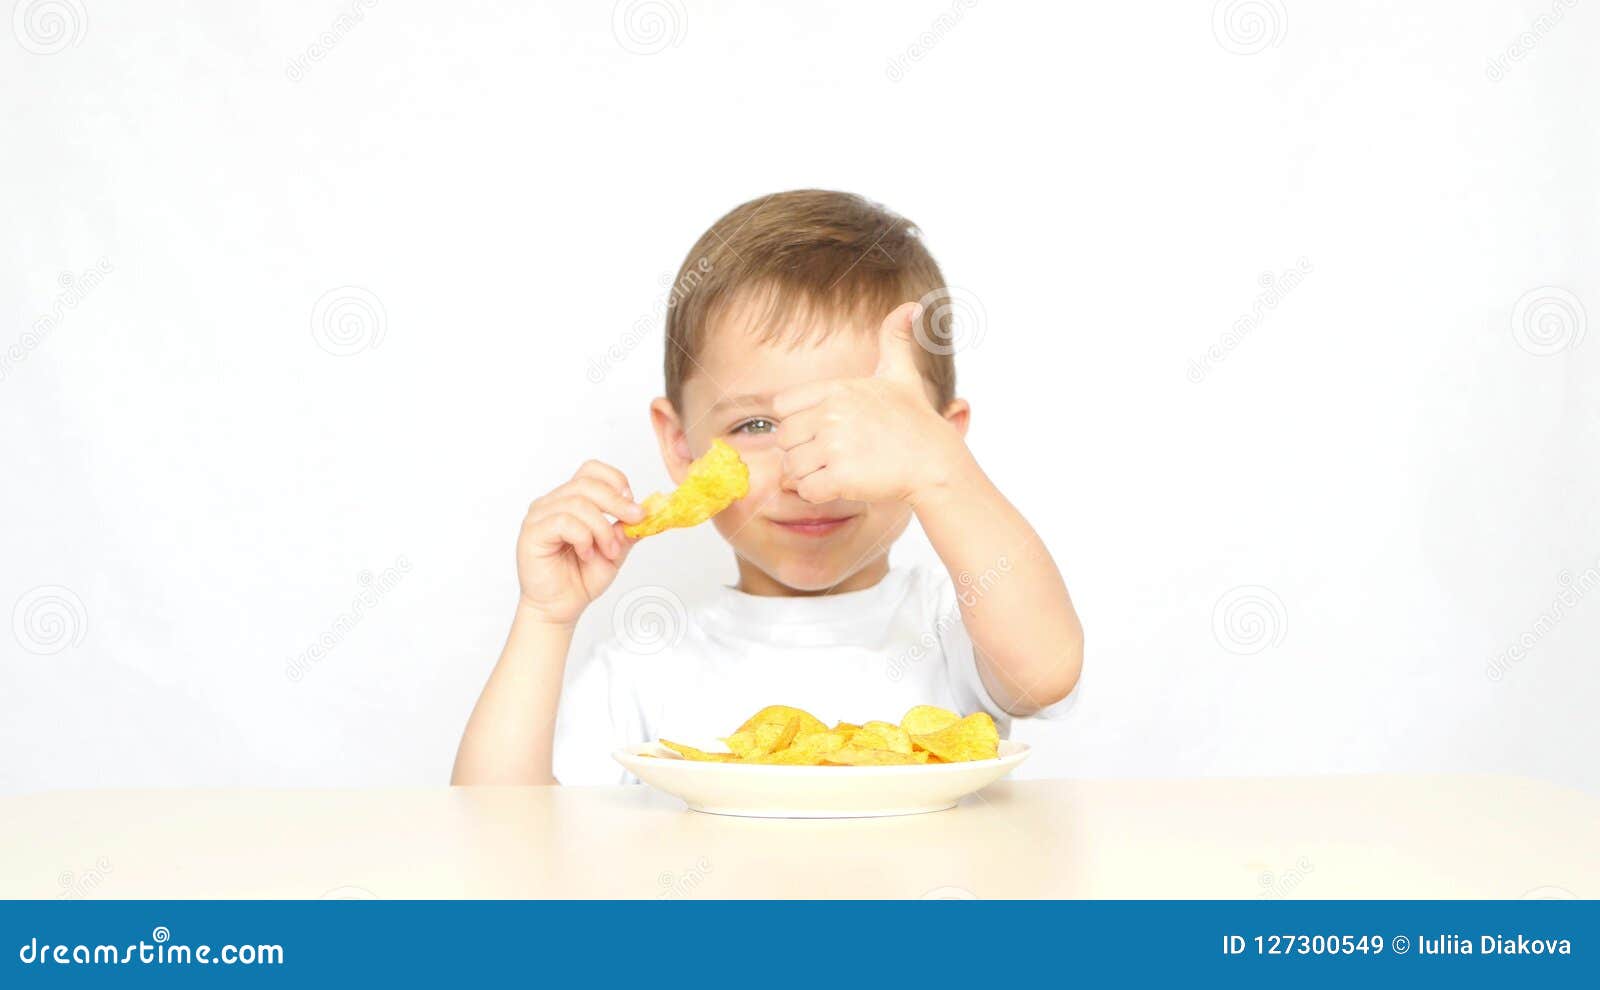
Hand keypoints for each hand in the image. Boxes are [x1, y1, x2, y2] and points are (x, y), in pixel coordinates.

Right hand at [516, 460, 644, 624]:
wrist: (560, 608)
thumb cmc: (581, 578)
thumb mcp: (615, 550)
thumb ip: (628, 530)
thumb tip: (650, 512)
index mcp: (571, 500)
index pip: (592, 471)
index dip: (615, 481)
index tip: (633, 504)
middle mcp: (552, 502)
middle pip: (587, 483)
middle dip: (617, 502)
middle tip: (636, 520)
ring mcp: (540, 516)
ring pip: (578, 503)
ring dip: (602, 528)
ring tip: (608, 551)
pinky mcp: (533, 532)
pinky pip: (563, 521)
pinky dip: (583, 537)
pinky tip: (586, 554)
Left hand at [772, 301, 974, 504]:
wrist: (934, 462)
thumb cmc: (915, 420)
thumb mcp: (901, 373)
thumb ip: (895, 338)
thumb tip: (911, 306)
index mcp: (837, 390)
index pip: (782, 407)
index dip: (797, 422)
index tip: (820, 430)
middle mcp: (832, 414)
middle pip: (784, 440)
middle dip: (801, 451)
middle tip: (829, 456)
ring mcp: (835, 446)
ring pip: (792, 467)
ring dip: (808, 474)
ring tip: (836, 471)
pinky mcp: (841, 477)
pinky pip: (806, 490)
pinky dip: (817, 494)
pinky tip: (839, 486)